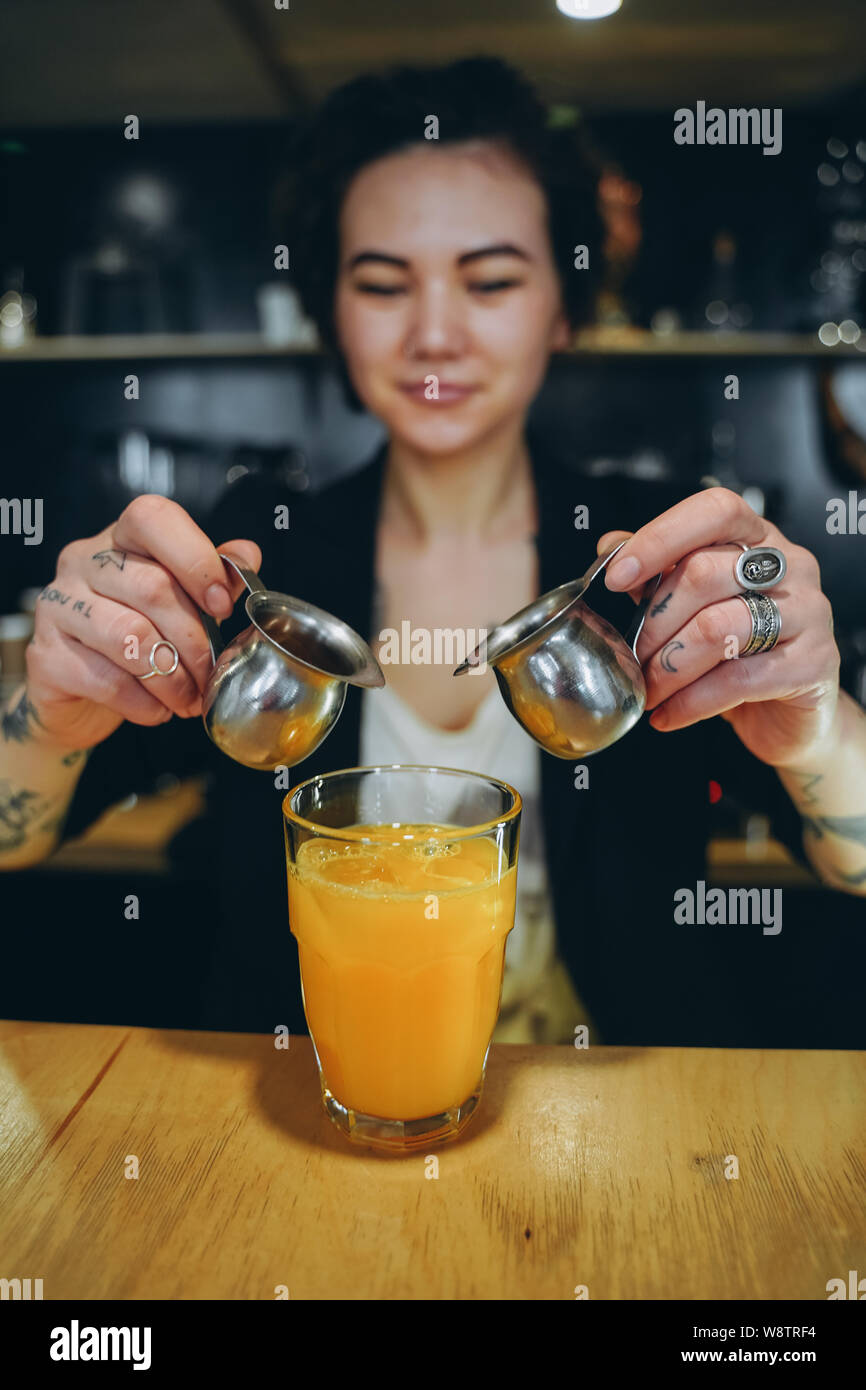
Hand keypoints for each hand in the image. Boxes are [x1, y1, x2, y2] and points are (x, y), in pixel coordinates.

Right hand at [23, 495, 261, 751]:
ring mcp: (57, 606)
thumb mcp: (181, 602)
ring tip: (189, 699)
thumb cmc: (137, 637)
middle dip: (194, 639)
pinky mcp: (45, 655)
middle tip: (212, 672)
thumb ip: (214, 578)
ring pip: (128, 636)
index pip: (152, 519)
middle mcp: (82, 562)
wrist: (79, 697)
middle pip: (151, 586)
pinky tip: (158, 709)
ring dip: (172, 677)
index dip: (195, 559)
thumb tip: (247, 554)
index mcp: (120, 539)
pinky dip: (144, 702)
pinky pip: (106, 680)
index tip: (223, 606)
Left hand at [597, 487, 840, 768]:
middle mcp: (791, 565)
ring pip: (717, 627)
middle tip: (630, 657)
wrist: (788, 716)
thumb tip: (610, 546)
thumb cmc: (739, 653)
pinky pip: (738, 679)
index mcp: (759, 538)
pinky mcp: (814, 662)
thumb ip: (658, 574)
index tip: (616, 577)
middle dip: (653, 622)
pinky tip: (668, 714)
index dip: (661, 538)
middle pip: (705, 572)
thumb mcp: (694, 607)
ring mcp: (809, 612)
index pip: (715, 511)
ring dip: (668, 666)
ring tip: (648, 690)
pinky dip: (691, 701)